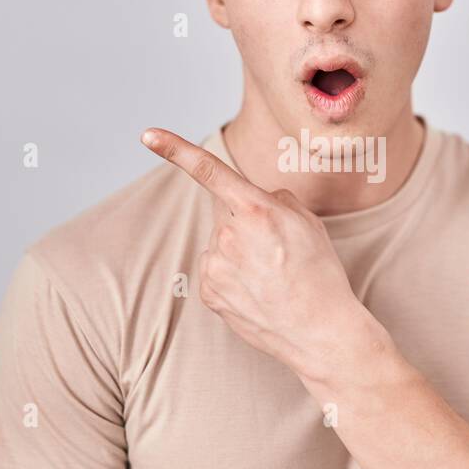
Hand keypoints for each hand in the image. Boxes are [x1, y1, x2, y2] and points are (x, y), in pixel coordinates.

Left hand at [140, 127, 377, 378]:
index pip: (210, 171)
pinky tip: (258, 291)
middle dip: (248, 222)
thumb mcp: (311, 223)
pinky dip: (234, 276)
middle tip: (280, 251)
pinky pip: (217, 270)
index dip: (175, 149)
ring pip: (222, 243)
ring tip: (272, 277)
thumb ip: (277, 200)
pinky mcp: (208, 292)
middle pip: (228, 213)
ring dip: (241, 252)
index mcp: (257, 210)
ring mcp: (215, 266)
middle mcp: (229, 235)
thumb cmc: (320, 275)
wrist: (319, 333)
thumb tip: (259, 199)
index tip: (148, 134)